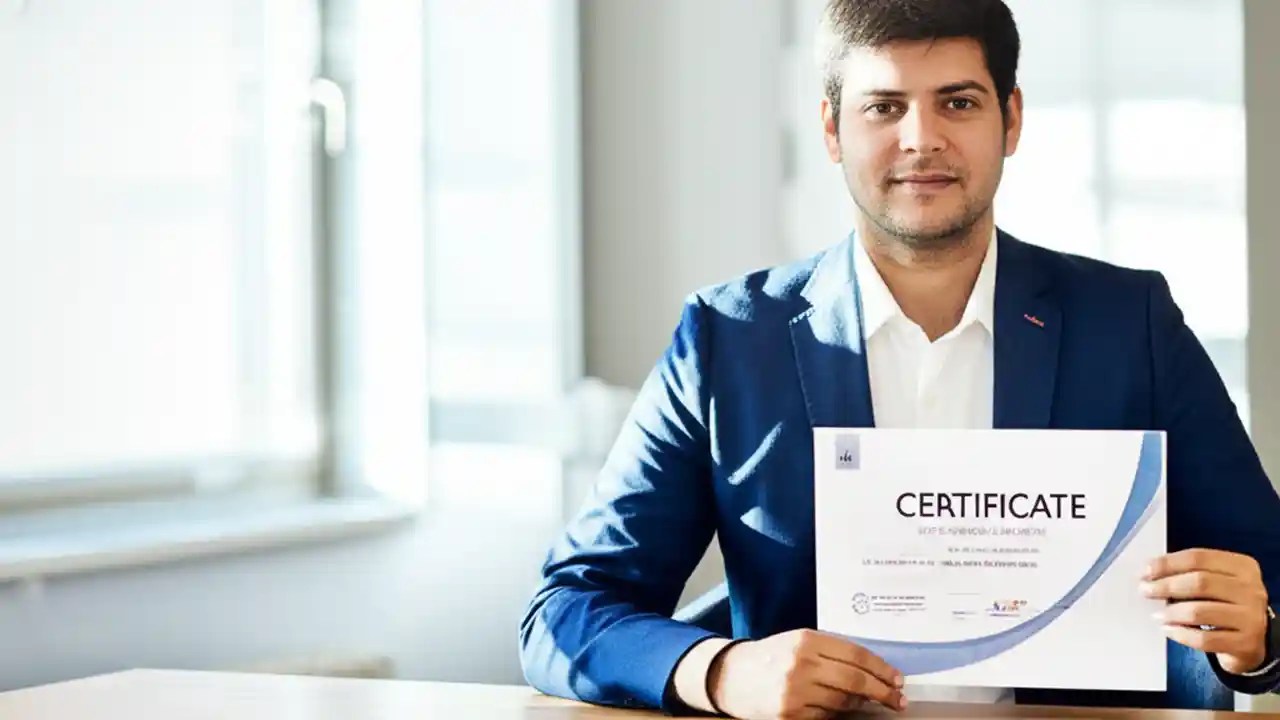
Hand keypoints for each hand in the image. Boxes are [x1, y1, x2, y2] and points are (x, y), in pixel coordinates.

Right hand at [707, 629, 906, 719]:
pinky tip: (843, 710)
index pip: (856, 655)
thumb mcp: (798, 642)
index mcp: (806, 640)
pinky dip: (838, 715)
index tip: (897, 679)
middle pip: (855, 680)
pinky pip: (826, 717)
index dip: (881, 669)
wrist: (730, 676)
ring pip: (843, 702)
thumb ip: (831, 651)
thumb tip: (871, 670)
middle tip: (898, 699)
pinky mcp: (789, 714)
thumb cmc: (770, 657)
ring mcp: (794, 691)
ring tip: (871, 703)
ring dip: (861, 704)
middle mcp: (801, 664)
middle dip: (882, 691)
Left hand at [1143, 548, 1270, 673]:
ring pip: (1201, 611)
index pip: (1198, 557)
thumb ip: (1191, 573)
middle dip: (1166, 586)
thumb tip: (1150, 572)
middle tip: (1145, 591)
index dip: (1167, 563)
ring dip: (1171, 612)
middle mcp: (1251, 590)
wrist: (1253, 641)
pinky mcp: (1245, 643)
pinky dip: (1181, 634)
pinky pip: (1205, 639)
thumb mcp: (1217, 582)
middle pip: (1200, 582)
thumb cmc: (1226, 605)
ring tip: (1157, 615)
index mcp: (1242, 567)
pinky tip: (1168, 630)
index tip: (1144, 571)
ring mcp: (1251, 617)